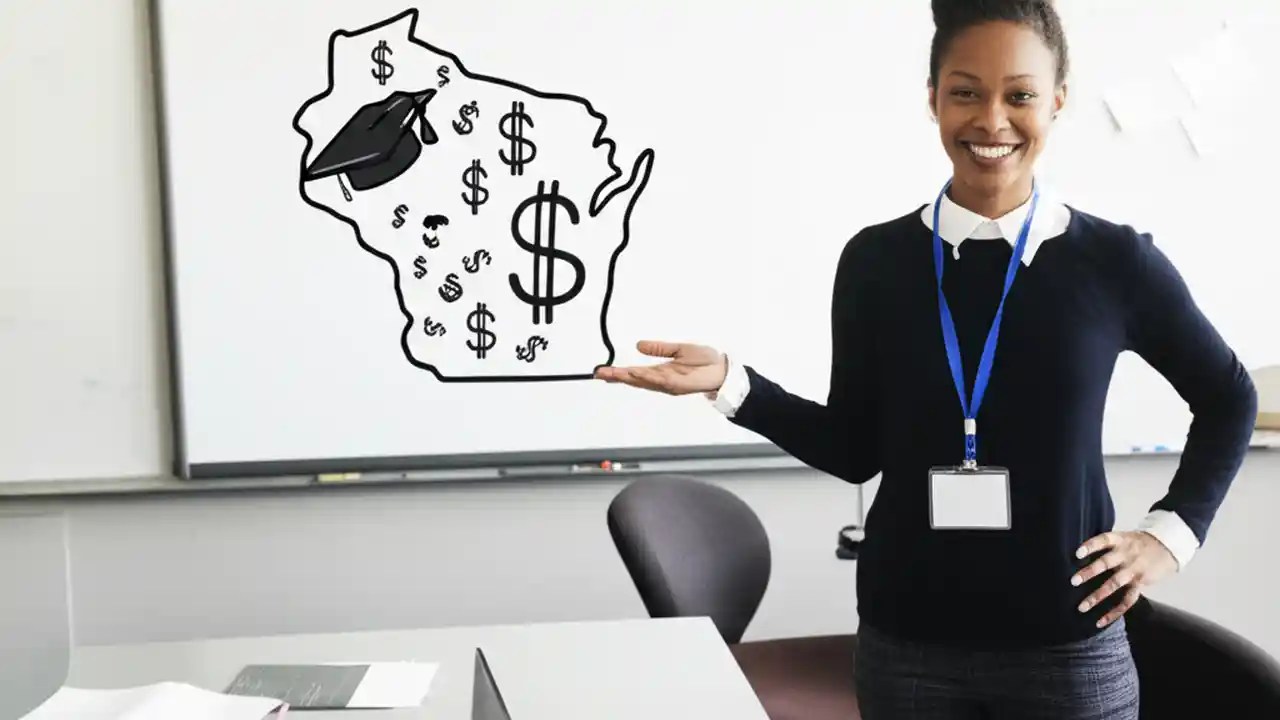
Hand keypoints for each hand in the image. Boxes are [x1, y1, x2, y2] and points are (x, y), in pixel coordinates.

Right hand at [594, 341, 727, 395]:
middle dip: (616, 377)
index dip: (618, 373)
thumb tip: (639, 345)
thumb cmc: (705, 361)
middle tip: (599, 374)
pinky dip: (646, 377)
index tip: (602, 371)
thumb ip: (658, 348)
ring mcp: (668, 384)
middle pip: (634, 380)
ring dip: (627, 377)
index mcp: (660, 372)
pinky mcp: (677, 385)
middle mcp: (661, 381)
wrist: (722, 369)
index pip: (635, 373)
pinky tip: (635, 373)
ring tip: (611, 373)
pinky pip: (658, 381)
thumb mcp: (677, 349)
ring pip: (643, 381)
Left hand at [1071, 531, 1178, 627]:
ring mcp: (1133, 570)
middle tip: (1073, 581)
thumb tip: (1078, 554)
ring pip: (1114, 584)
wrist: (1166, 547)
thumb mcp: (1123, 536)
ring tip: (1082, 607)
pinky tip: (1100, 621)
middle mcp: (1126, 555)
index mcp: (1120, 540)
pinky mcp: (1140, 584)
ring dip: (1097, 596)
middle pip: (1106, 563)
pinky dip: (1114, 612)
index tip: (1077, 554)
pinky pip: (1127, 600)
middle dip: (1090, 572)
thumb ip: (1106, 545)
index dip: (1090, 546)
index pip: (1103, 540)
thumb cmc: (1137, 543)